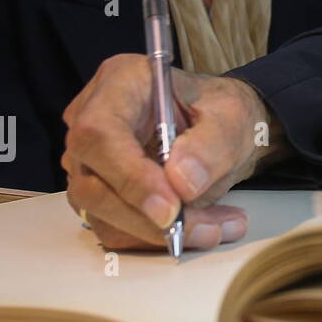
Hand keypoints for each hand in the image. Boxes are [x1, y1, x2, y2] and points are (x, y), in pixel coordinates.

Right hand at [61, 55, 285, 250]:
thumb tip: (181, 182)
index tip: (171, 208)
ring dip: (159, 233)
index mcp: (120, 83)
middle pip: (92, 182)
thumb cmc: (220, 110)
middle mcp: (92, 119)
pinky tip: (203, 228)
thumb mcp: (231, 117)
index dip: (129, 176)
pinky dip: (156, 239)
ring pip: (101, 213)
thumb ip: (210, 144)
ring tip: (217, 227)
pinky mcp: (97, 192)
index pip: (99, 133)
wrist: (222, 128)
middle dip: (147, 216)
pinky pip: (115, 228)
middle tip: (205, 228)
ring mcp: (89, 159)